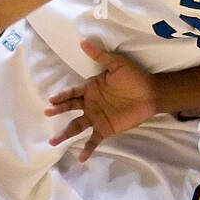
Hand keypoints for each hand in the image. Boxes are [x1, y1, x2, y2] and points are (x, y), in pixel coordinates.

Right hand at [44, 39, 157, 160]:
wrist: (152, 94)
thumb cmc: (135, 77)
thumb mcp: (117, 64)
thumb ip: (100, 55)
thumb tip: (83, 41)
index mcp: (90, 88)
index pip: (71, 92)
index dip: (61, 96)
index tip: (51, 100)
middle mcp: (90, 104)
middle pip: (69, 108)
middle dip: (58, 111)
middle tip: (47, 113)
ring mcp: (96, 117)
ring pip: (76, 126)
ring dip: (65, 134)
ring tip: (53, 142)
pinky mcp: (105, 129)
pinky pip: (93, 140)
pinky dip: (87, 149)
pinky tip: (81, 159)